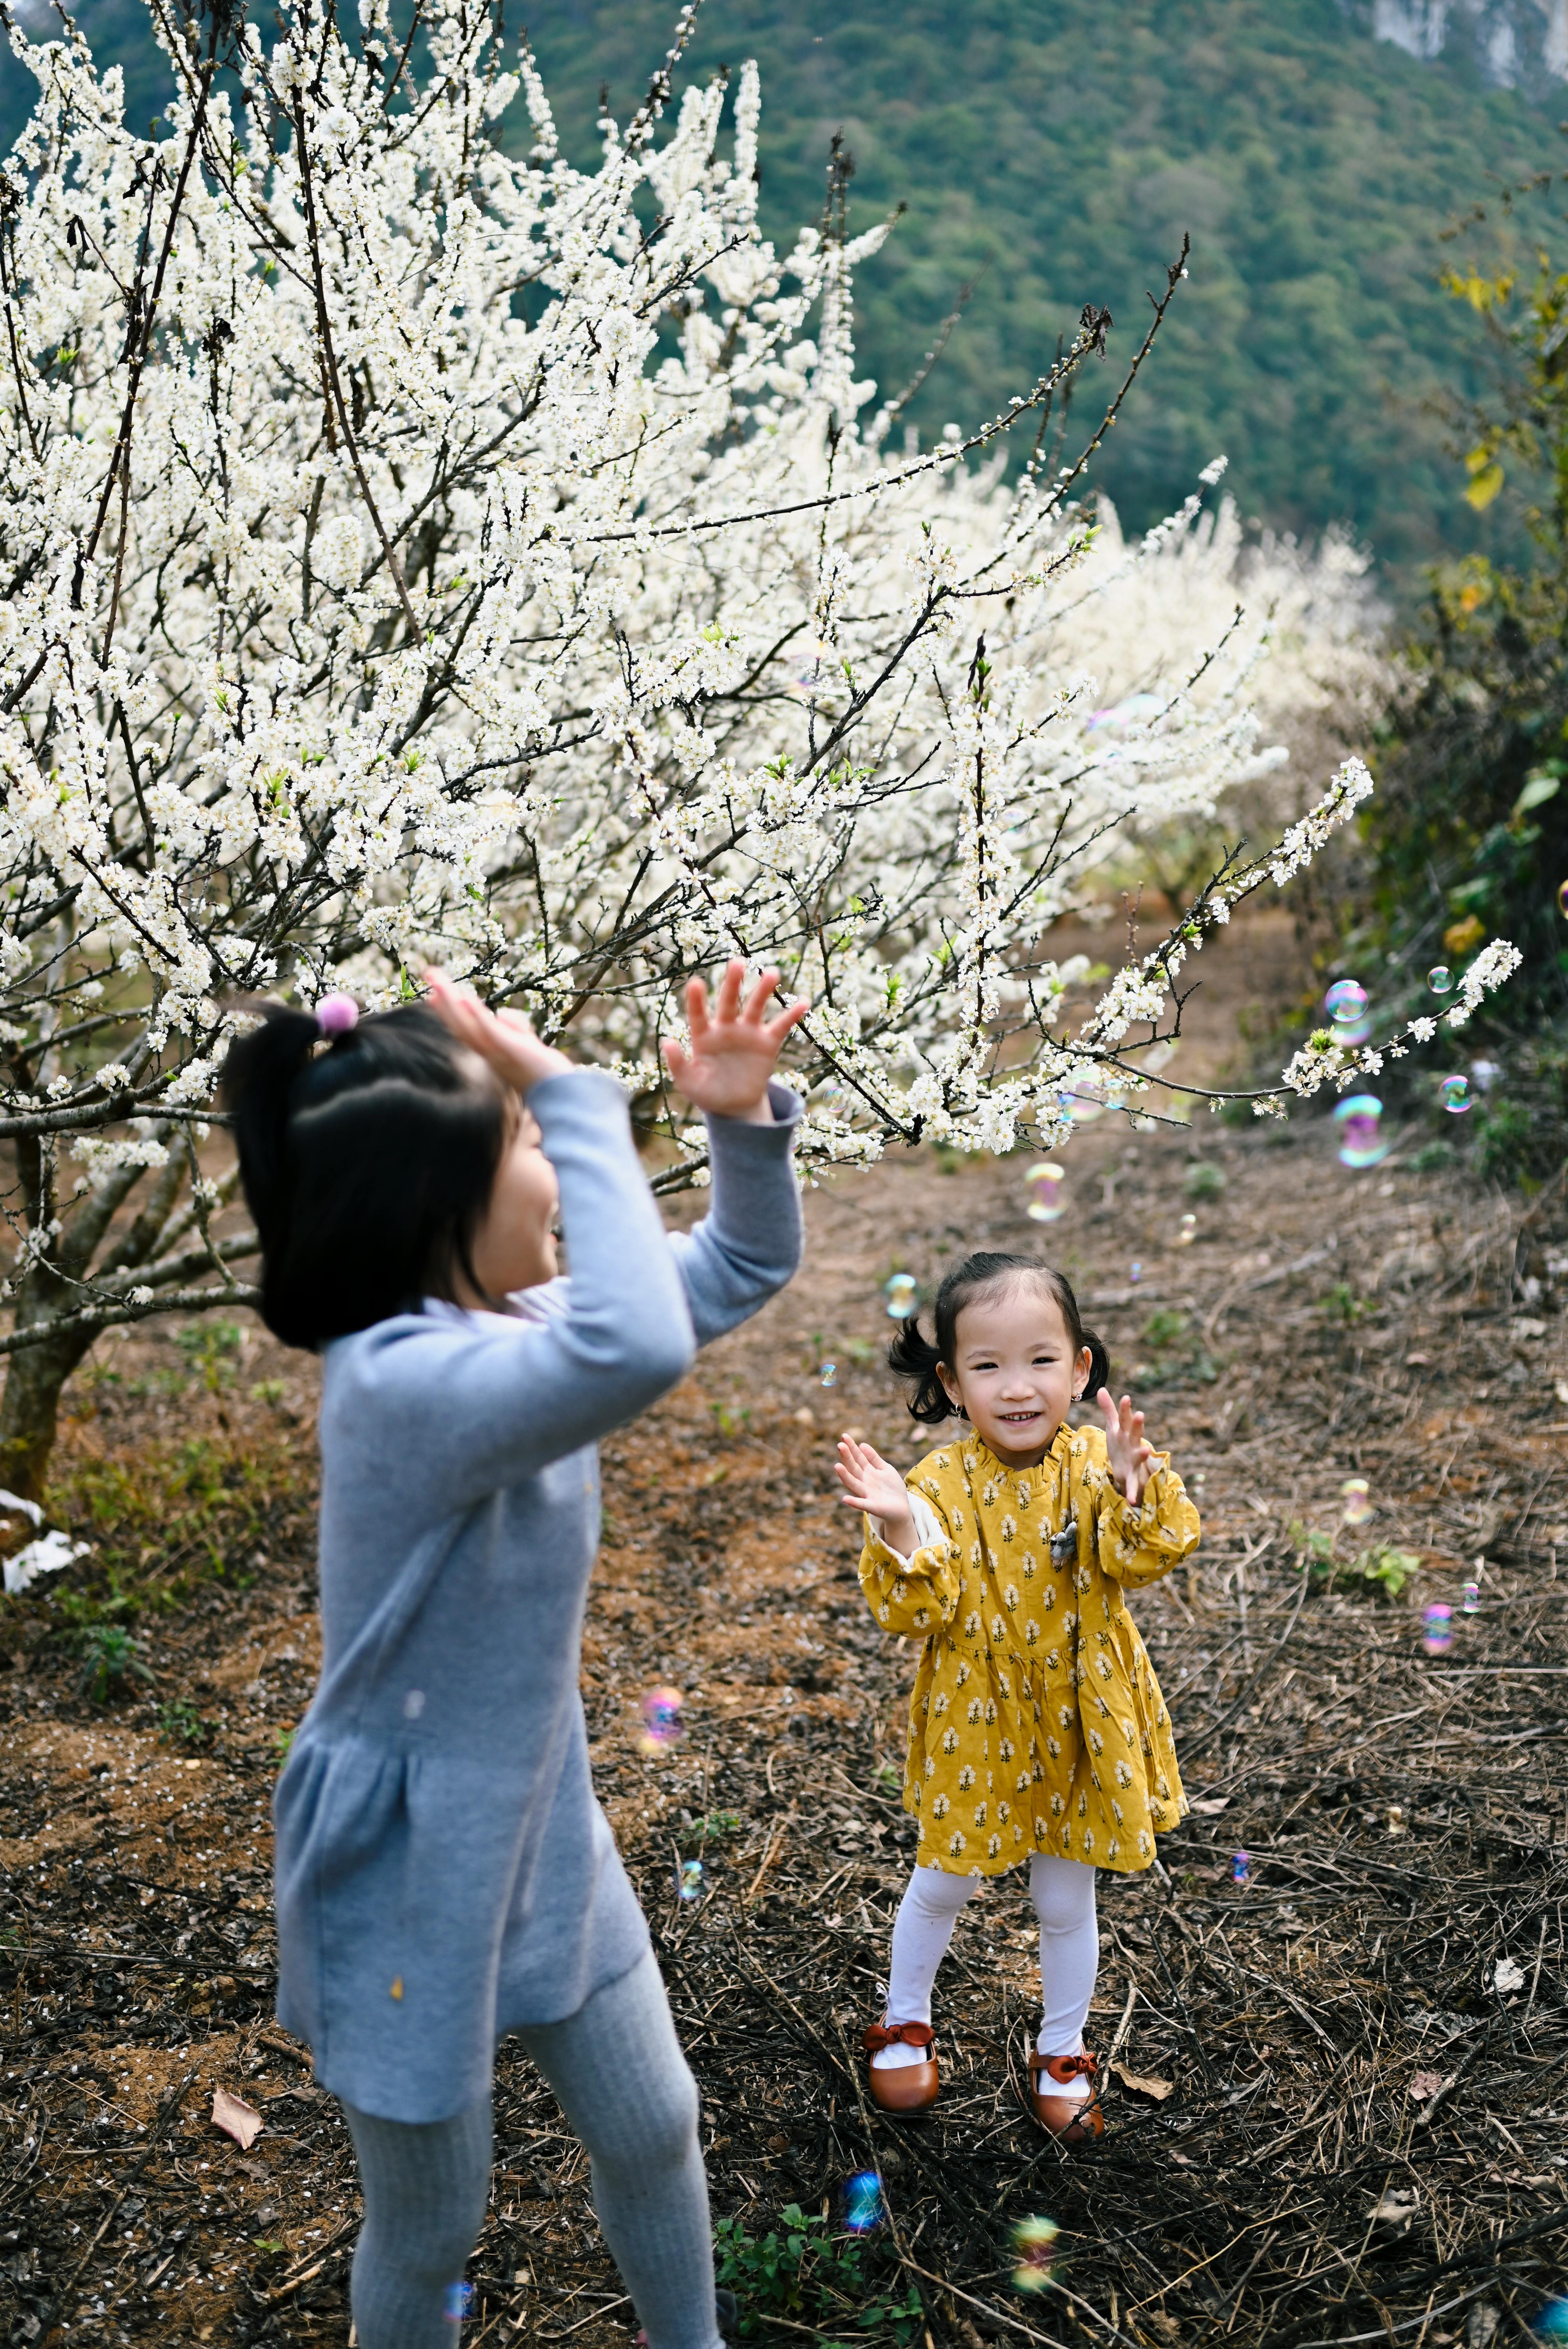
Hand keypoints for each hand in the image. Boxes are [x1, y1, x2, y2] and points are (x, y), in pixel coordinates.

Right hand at [422, 969, 571, 1093]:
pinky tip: (466, 999)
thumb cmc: (545, 1072)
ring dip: (451, 1002)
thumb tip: (501, 1014)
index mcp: (490, 1051)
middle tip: (429, 973)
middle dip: (442, 998)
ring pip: (467, 1025)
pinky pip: (490, 1031)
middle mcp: (488, 1052)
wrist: (562, 1096)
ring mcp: (497, 1052)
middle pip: (459, 1023)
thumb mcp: (526, 1044)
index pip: (463, 1028)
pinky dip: (476, 1015)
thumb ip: (514, 1028)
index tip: (432, 995)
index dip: (447, 1011)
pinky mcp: (511, 1050)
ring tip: (437, 981)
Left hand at [661, 960, 807, 1124]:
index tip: (696, 983)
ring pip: (755, 1007)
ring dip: (763, 990)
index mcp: (704, 1036)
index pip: (698, 1015)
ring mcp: (747, 1033)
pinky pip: (781, 1026)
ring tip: (773, 973)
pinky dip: (792, 1014)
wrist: (734, 1107)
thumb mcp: (689, 1083)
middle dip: (732, 983)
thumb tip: (667, 1042)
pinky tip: (803, 1002)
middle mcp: (726, 1028)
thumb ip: (678, 1064)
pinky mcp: (767, 1043)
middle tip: (737, 962)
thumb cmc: (707, 1093)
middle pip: (729, 1002)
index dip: (697, 1001)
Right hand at [835, 1435, 916, 1555]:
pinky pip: (862, 1504)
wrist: (901, 1508)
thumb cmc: (892, 1488)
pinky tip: (845, 1499)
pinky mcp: (873, 1506)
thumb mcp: (885, 1469)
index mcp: (868, 1472)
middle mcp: (865, 1482)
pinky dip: (854, 1502)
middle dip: (847, 1457)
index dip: (852, 1447)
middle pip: (854, 1468)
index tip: (844, 1436)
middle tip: (840, 1445)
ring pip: (854, 1484)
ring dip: (845, 1476)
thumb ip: (874, 1458)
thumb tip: (862, 1444)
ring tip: (837, 1466)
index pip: (858, 1457)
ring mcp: (867, 1494)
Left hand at [1096, 1387, 1155, 1505]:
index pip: (1125, 1418)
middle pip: (1136, 1433)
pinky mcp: (1131, 1475)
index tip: (1125, 1397)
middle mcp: (1133, 1444)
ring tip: (1147, 1450)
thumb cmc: (1120, 1443)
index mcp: (1126, 1432)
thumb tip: (1101, 1389)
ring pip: (1139, 1455)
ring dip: (1143, 1452)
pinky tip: (1133, 1500)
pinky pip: (1131, 1484)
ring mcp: (1134, 1459)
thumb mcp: (1113, 1427)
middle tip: (1140, 1414)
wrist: (1126, 1467)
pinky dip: (1132, 1491)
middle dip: (1138, 1424)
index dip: (1125, 1409)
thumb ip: (1109, 1409)